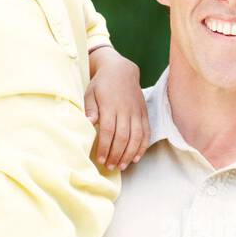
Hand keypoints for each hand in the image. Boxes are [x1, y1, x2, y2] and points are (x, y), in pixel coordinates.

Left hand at [83, 45, 149, 169]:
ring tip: (122, 165)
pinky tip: (136, 157)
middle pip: (123, 137)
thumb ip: (90, 108)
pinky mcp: (144, 114)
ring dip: (129, 154)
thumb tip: (89, 122)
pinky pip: (146, 132)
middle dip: (116, 154)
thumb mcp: (90, 93)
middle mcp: (125, 110)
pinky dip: (142, 146)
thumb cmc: (102, 84)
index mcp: (110, 106)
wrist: (121, 70)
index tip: (100, 159)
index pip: (108, 131)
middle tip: (110, 166)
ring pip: (136, 137)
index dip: (105, 147)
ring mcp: (136, 112)